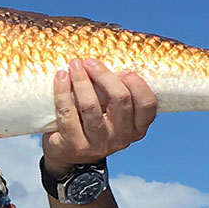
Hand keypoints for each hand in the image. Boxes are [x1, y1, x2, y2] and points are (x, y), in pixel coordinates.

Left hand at [42, 58, 157, 173]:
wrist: (69, 153)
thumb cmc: (95, 122)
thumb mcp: (114, 112)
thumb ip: (118, 92)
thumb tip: (113, 54)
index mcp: (137, 127)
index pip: (147, 104)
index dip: (136, 83)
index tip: (122, 70)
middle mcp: (121, 138)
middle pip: (120, 99)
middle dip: (104, 75)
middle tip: (90, 62)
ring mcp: (98, 143)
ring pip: (91, 106)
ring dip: (82, 81)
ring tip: (74, 65)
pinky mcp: (74, 145)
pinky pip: (67, 114)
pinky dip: (62, 92)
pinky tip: (61, 77)